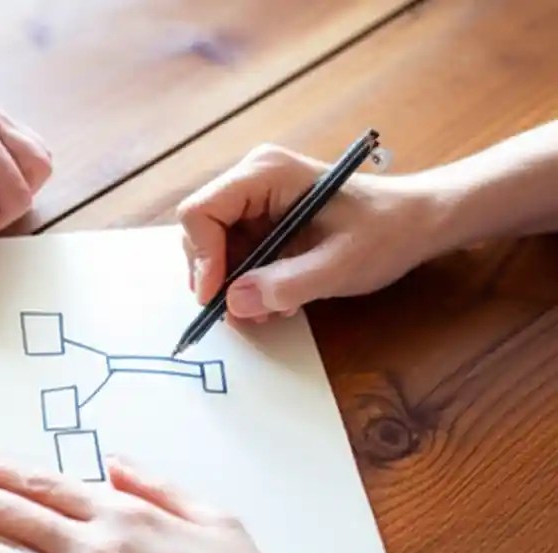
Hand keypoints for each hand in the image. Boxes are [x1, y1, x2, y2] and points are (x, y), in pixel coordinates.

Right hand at [177, 144, 450, 321]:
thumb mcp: (340, 265)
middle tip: (243, 313)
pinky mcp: (261, 218)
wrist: (418, 222)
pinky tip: (276, 296)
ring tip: (268, 309)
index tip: (217, 298)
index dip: (202, 258)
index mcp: (265, 173)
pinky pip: (233, 253)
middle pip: (200, 231)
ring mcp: (255, 198)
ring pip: (213, 247)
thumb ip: (286, 285)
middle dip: (216, 276)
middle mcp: (252, 179)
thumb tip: (233, 303)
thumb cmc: (387, 232)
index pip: (200, 212)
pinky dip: (246, 281)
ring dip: (232, 285)